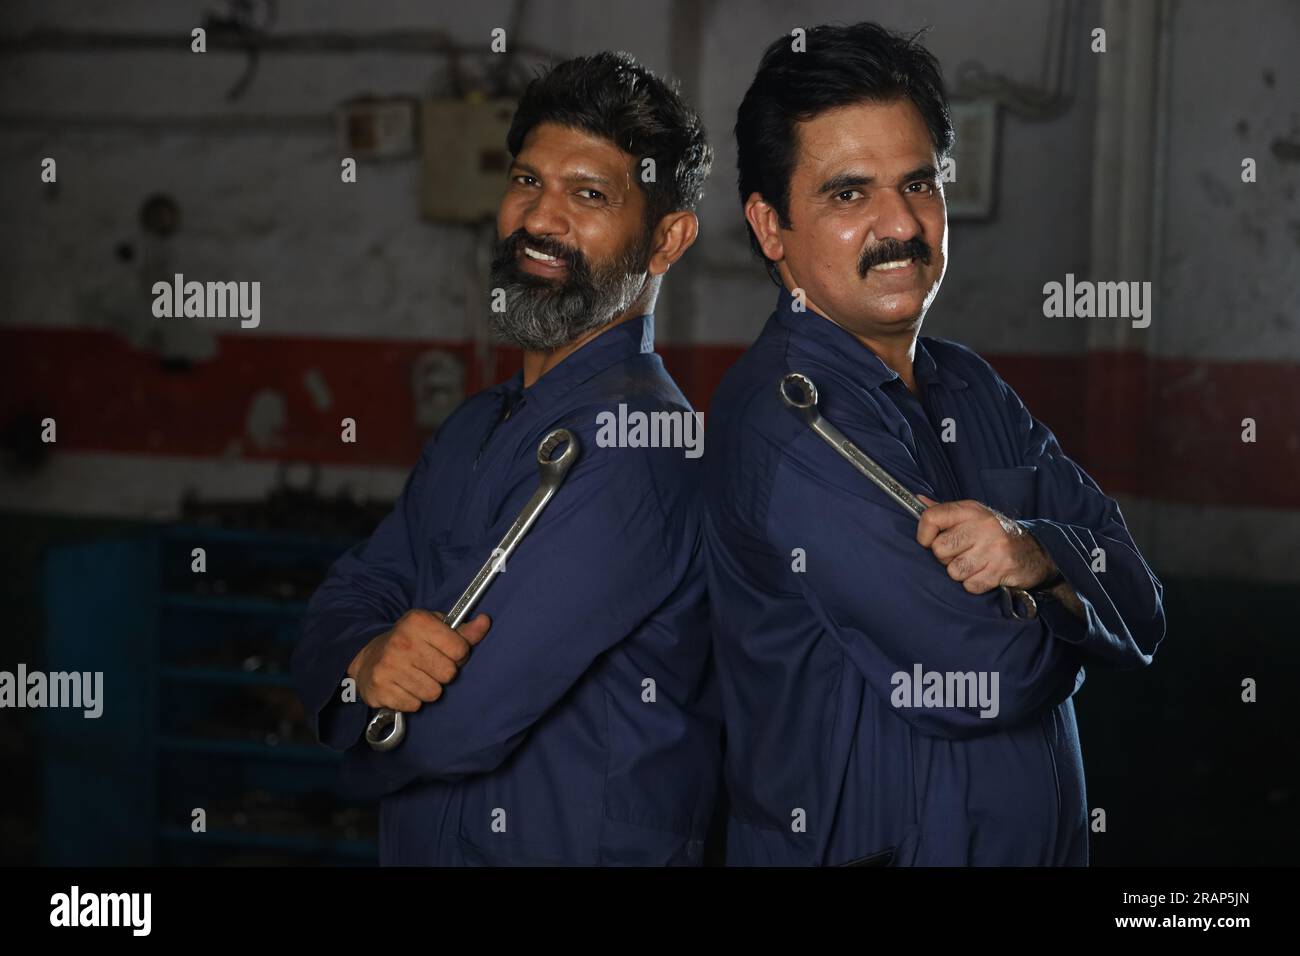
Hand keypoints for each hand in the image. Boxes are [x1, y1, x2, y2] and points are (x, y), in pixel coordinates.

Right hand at [347, 610, 490, 712]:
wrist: (368, 658)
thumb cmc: (409, 642)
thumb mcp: (435, 629)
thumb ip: (463, 631)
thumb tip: (485, 622)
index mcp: (418, 622)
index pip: (460, 650)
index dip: (457, 655)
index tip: (445, 652)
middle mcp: (403, 642)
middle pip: (448, 674)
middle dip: (443, 674)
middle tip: (429, 666)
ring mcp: (389, 666)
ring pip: (433, 693)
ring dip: (428, 689)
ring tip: (416, 676)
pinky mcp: (380, 688)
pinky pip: (414, 705)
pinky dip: (412, 700)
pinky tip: (403, 686)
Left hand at [915, 494, 1054, 594]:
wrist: (1035, 551)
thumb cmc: (995, 533)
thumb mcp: (972, 516)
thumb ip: (944, 511)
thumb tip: (917, 500)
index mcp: (970, 510)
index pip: (931, 517)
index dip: (923, 535)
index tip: (928, 541)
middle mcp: (982, 525)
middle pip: (939, 549)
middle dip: (946, 558)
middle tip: (961, 554)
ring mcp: (994, 547)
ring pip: (954, 571)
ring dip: (961, 573)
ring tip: (975, 564)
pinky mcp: (1002, 568)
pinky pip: (971, 585)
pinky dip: (975, 584)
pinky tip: (985, 573)